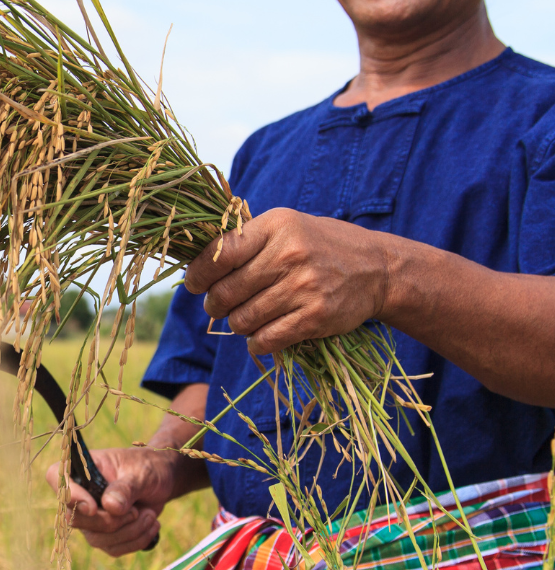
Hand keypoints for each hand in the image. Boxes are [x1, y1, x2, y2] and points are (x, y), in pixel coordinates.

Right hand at [45, 446, 191, 556]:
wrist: (163, 481)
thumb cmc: (148, 468)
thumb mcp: (141, 473)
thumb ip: (125, 488)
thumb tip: (110, 507)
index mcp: (83, 468)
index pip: (56, 477)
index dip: (69, 495)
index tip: (93, 507)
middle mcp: (80, 494)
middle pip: (74, 518)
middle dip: (110, 522)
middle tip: (136, 510)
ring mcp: (90, 518)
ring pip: (96, 539)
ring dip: (129, 532)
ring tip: (150, 515)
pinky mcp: (105, 535)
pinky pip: (113, 549)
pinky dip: (137, 540)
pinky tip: (152, 524)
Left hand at [184, 208, 392, 354]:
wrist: (377, 268)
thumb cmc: (318, 245)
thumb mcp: (286, 226)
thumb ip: (246, 239)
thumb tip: (196, 264)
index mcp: (276, 227)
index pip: (220, 253)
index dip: (198, 273)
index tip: (193, 283)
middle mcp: (289, 255)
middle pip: (226, 292)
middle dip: (214, 304)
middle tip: (217, 305)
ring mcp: (303, 288)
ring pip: (242, 320)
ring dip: (236, 324)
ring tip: (244, 317)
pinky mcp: (315, 317)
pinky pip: (266, 339)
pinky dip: (256, 343)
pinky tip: (260, 335)